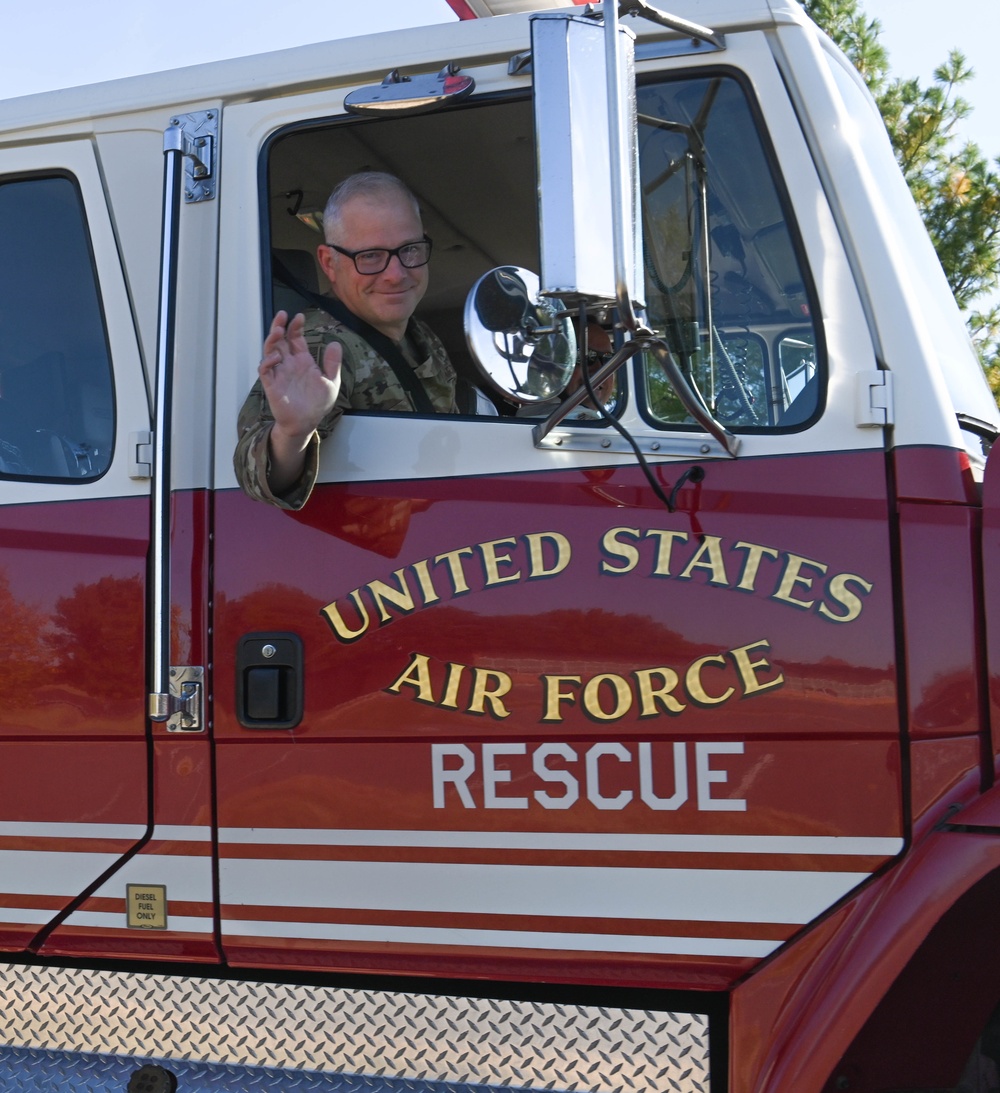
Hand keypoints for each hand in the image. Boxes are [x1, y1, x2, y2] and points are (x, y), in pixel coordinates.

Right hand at [259, 311, 341, 492]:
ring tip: (278, 330)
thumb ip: (332, 363)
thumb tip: (335, 343)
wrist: (307, 422)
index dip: (295, 327)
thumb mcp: (331, 381)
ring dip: (272, 340)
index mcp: (302, 361)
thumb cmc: (317, 403)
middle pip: (280, 340)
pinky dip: (267, 362)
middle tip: (282, 314)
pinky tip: (276, 356)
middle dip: (279, 326)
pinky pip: (265, 370)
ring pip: (270, 351)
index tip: (299, 317)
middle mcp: (289, 364)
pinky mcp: (271, 385)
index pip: (295, 338)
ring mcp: (279, 373)